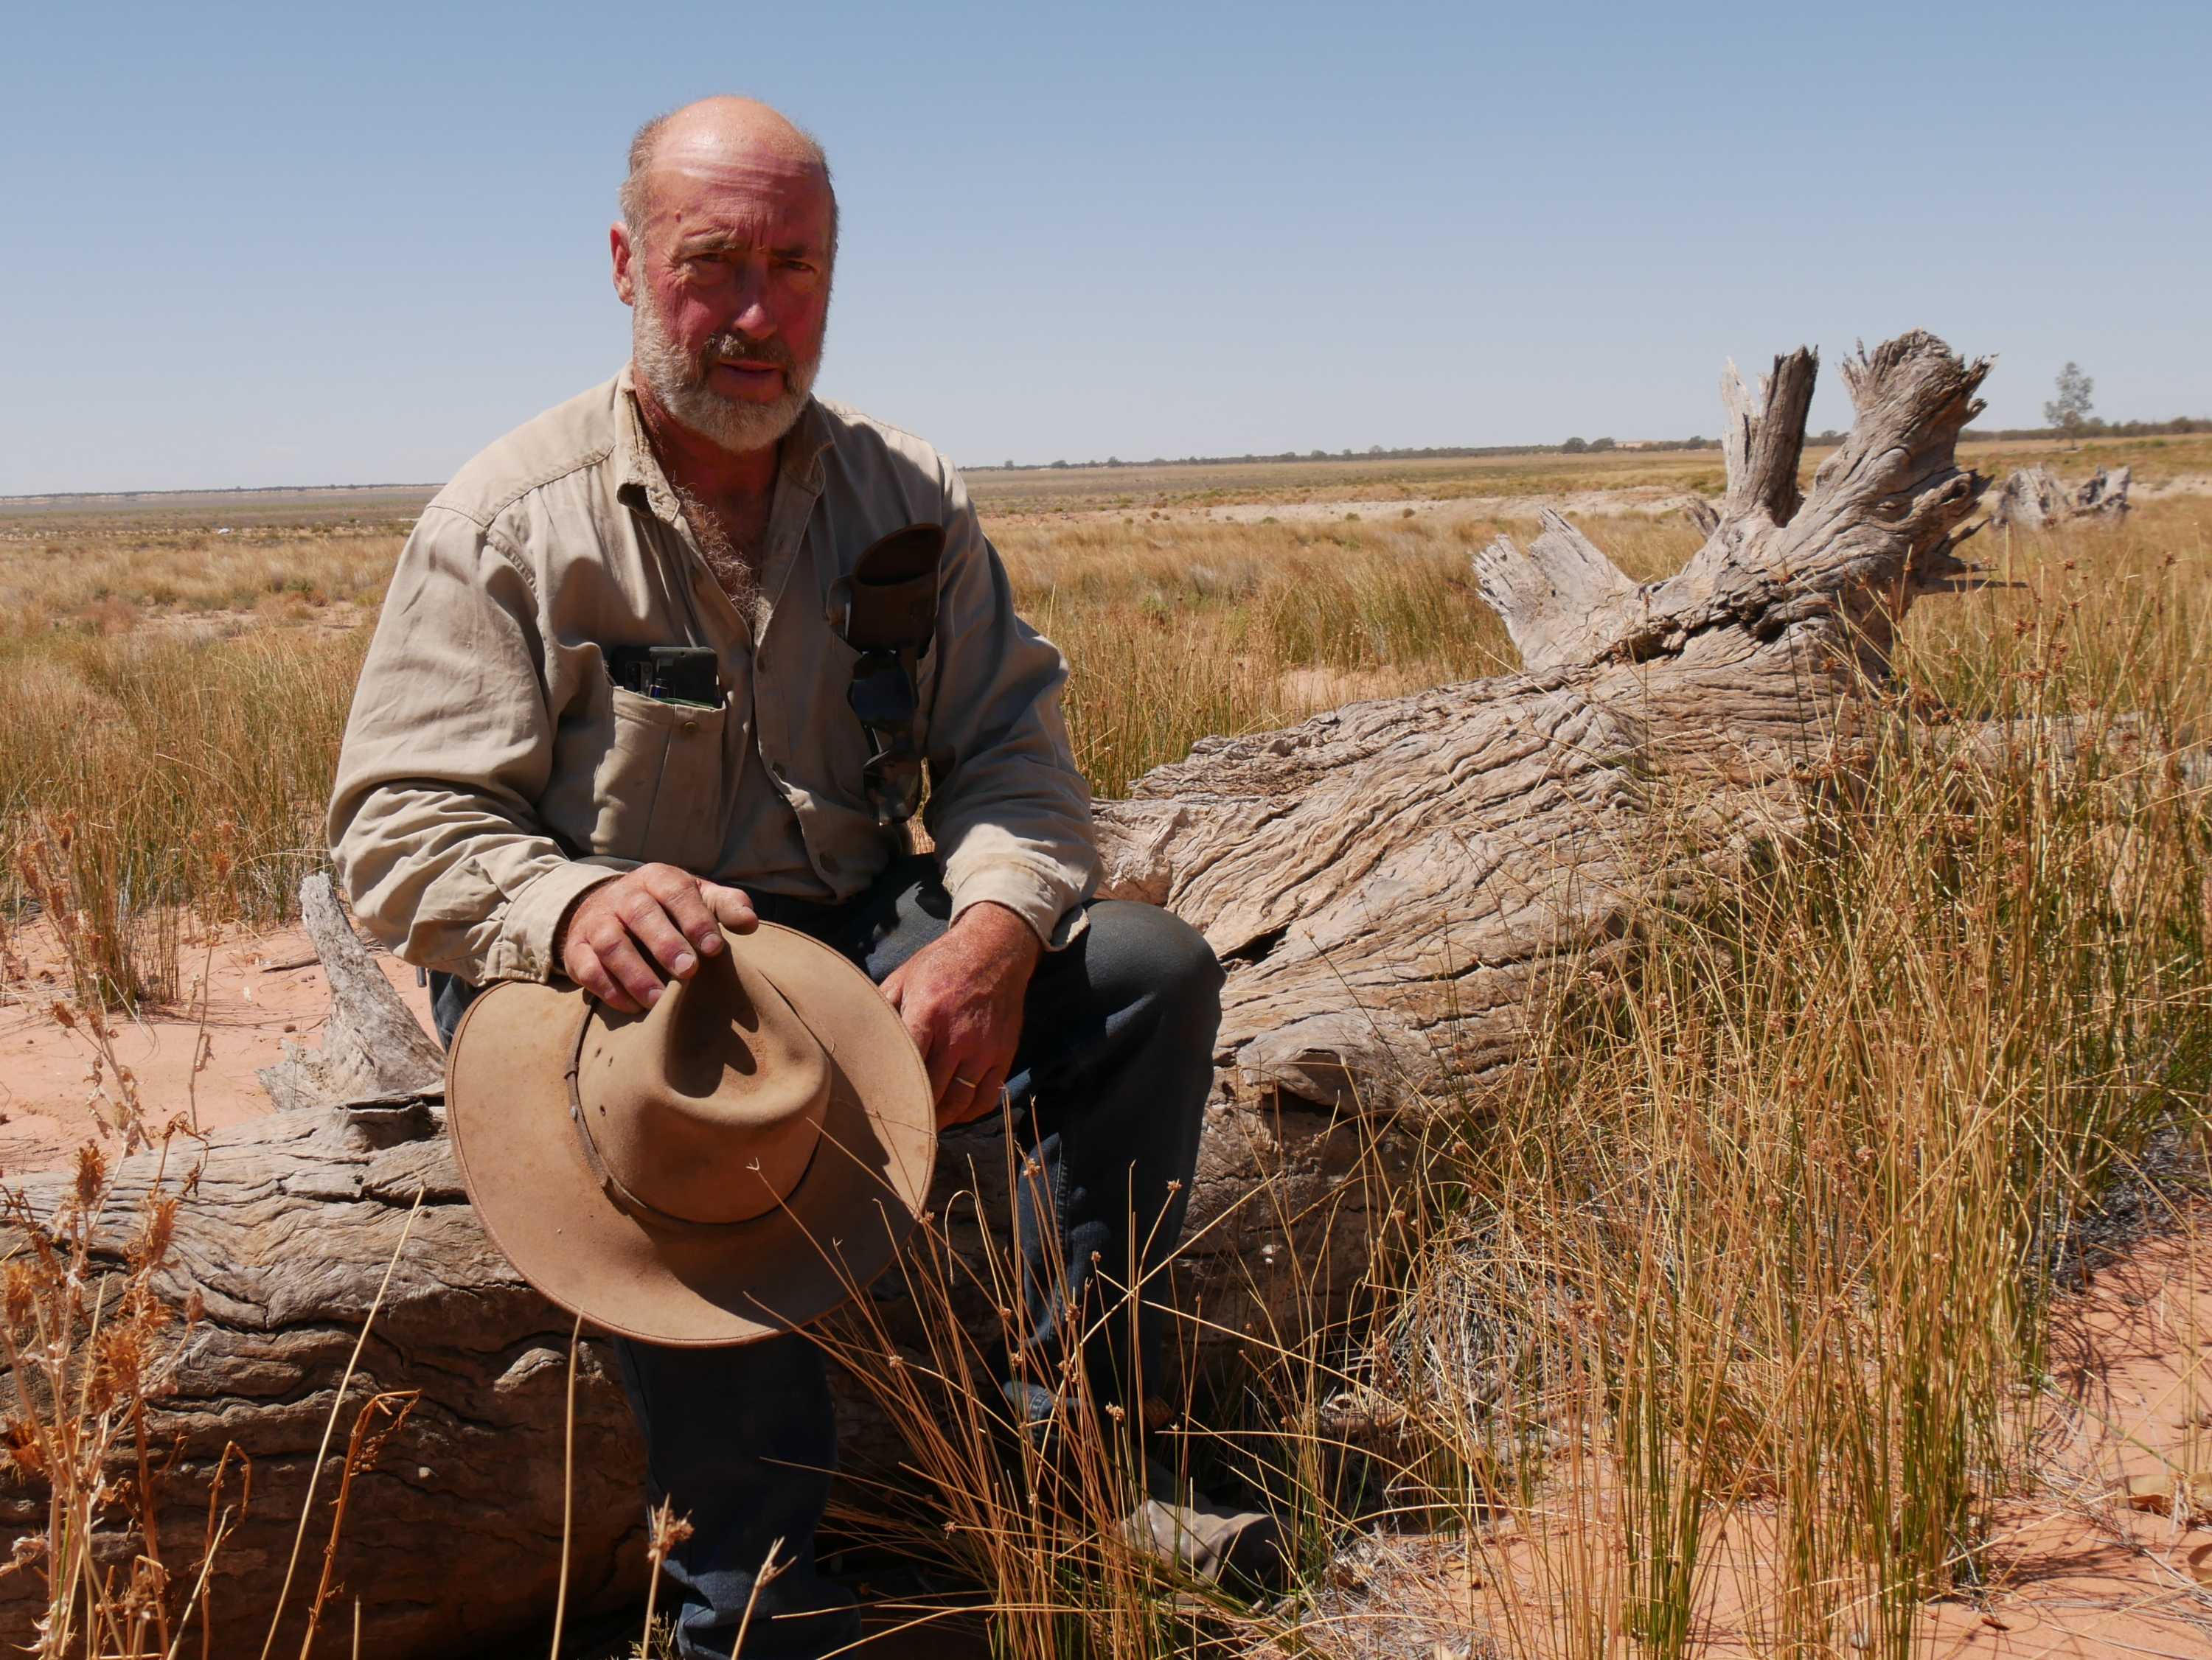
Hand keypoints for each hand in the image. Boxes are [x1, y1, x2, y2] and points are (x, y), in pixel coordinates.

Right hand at [558, 863, 757, 1014]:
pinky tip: (632, 1007)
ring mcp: (597, 922)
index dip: (695, 919)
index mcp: (656, 879)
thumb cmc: (666, 907)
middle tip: (689, 972)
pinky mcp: (577, 949)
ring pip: (611, 944)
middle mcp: (623, 896)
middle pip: (641, 915)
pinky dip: (608, 989)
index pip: (676, 892)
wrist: (606, 908)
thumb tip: (750, 922)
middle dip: (666, 944)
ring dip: (635, 974)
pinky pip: (587, 968)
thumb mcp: (697, 898)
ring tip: (660, 1001)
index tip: (714, 948)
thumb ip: (726, 906)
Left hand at [880, 902, 1041, 1128]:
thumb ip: (882, 1008)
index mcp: (927, 1015)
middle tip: (896, 1124)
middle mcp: (957, 1037)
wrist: (994, 950)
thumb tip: (856, 1033)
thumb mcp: (904, 977)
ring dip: (940, 1119)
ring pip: (959, 1101)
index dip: (891, 1089)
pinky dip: (969, 1113)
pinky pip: (987, 1097)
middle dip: (913, 1111)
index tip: (876, 1105)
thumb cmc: (942, 964)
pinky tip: (955, 1113)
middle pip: (931, 1092)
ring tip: (923, 1125)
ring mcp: (984, 1049)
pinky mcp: (1003, 1054)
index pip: (905, 1066)